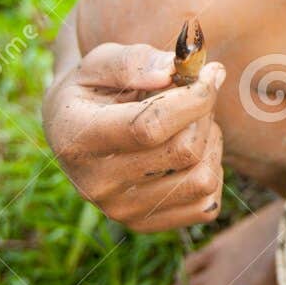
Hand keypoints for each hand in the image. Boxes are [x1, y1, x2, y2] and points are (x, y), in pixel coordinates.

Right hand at [43, 42, 226, 231]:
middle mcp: (96, 183)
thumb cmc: (93, 88)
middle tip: (197, 93)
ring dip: (210, 142)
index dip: (193, 97)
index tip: (211, 72)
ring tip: (192, 123)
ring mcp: (120, 210)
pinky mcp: (145, 224)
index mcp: (78, 137)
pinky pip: (207, 206)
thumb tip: (173, 70)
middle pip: (184, 151)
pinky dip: (212, 172)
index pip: (150, 126)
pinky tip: (192, 151)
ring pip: (203, 180)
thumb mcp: (99, 61)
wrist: (74, 130)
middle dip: (204, 113)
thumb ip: (133, 61)